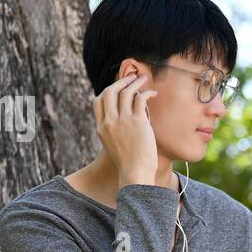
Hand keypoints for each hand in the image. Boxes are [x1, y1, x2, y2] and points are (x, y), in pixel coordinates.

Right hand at [94, 71, 159, 185]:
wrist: (135, 174)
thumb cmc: (129, 164)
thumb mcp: (114, 146)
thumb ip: (115, 131)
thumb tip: (124, 118)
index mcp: (101, 128)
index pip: (98, 101)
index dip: (108, 90)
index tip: (118, 87)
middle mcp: (109, 122)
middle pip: (109, 92)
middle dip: (121, 81)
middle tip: (131, 77)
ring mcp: (123, 121)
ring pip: (126, 92)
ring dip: (135, 83)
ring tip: (143, 80)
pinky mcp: (138, 122)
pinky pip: (141, 99)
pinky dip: (147, 93)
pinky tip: (153, 93)